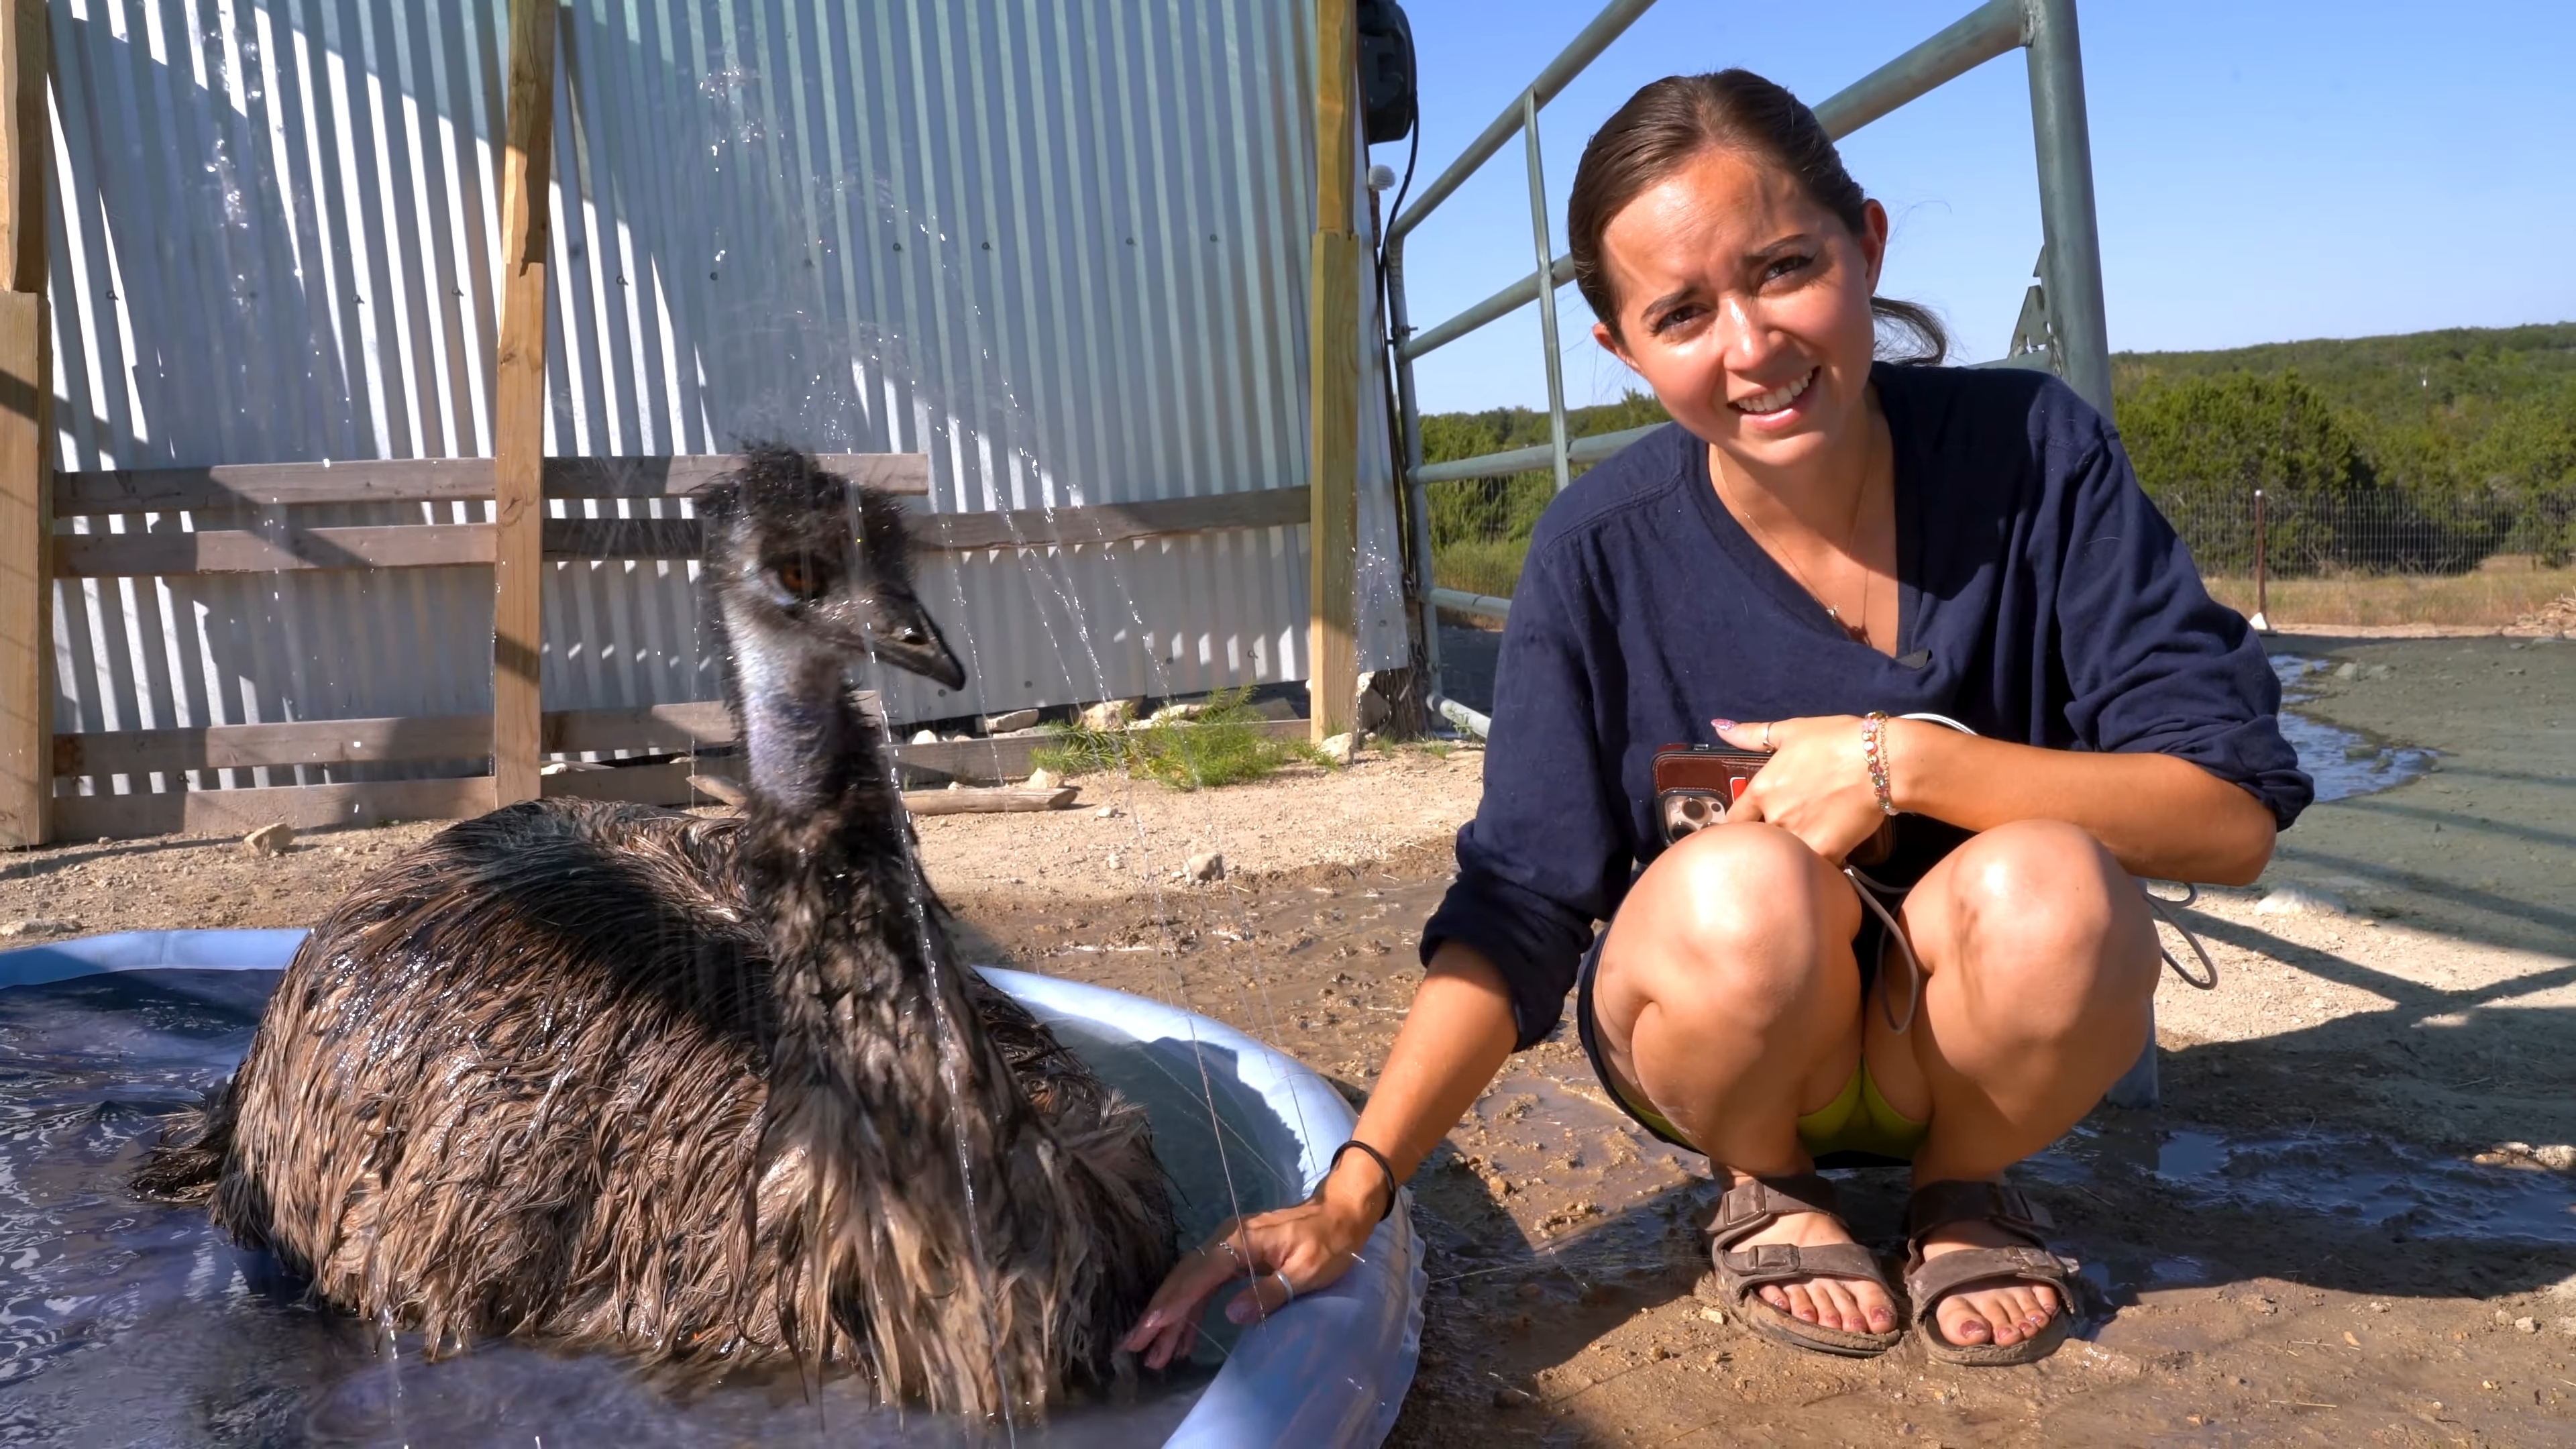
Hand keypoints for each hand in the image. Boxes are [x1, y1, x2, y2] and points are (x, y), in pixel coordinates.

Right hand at [1117, 1188, 1378, 1370]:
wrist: (1342, 1213)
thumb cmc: (1330, 1242)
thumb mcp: (1307, 1271)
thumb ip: (1269, 1292)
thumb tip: (1230, 1315)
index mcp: (1240, 1241)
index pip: (1199, 1275)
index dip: (1174, 1303)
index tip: (1151, 1327)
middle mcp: (1225, 1239)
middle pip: (1184, 1279)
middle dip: (1158, 1315)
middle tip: (1134, 1346)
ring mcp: (1227, 1246)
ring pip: (1189, 1284)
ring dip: (1170, 1318)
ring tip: (1154, 1354)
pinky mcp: (1233, 1256)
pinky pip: (1204, 1285)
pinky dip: (1190, 1311)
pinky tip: (1181, 1338)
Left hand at [1712, 715, 1887, 862]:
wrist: (1882, 760)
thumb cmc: (1837, 741)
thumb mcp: (1792, 731)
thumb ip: (1753, 735)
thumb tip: (1719, 726)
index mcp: (1762, 790)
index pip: (1734, 821)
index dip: (1740, 828)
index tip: (1750, 831)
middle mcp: (1774, 816)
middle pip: (1758, 843)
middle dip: (1768, 844)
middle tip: (1783, 842)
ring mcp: (1798, 836)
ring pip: (1783, 859)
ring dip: (1789, 859)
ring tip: (1799, 859)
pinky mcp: (1825, 852)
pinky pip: (1811, 869)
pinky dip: (1815, 870)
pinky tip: (1822, 867)